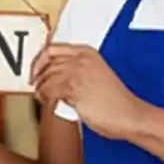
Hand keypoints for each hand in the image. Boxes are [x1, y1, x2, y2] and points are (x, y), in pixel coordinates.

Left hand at [30, 43, 148, 139]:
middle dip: (37, 76)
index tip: (34, 71)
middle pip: (46, 62)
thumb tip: (52, 75)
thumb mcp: (95, 75)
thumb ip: (76, 71)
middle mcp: (82, 59)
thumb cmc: (115, 101)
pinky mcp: (74, 88)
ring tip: (43, 97)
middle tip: (36, 87)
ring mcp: (78, 72)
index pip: (52, 48)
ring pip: (46, 76)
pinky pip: (49, 90)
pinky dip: (45, 97)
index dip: (39, 60)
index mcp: (87, 53)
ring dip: (40, 89)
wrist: (129, 115)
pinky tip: (48, 102)